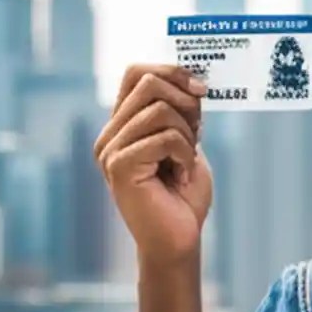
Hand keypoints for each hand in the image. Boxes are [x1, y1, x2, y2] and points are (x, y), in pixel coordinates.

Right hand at [94, 64, 211, 267]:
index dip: (171, 71)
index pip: (136, 73)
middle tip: (197, 134)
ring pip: (160, 110)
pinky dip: (185, 154)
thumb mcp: (187, 142)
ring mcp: (110, 149)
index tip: (200, 90)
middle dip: (186, 103)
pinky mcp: (119, 165)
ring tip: (185, 163)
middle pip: (148, 82)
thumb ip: (182, 112)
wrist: (178, 240)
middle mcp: (111, 133)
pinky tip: (180, 176)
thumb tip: (192, 80)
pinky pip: (165, 137)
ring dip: (187, 135)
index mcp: (123, 124)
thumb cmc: (183, 195)